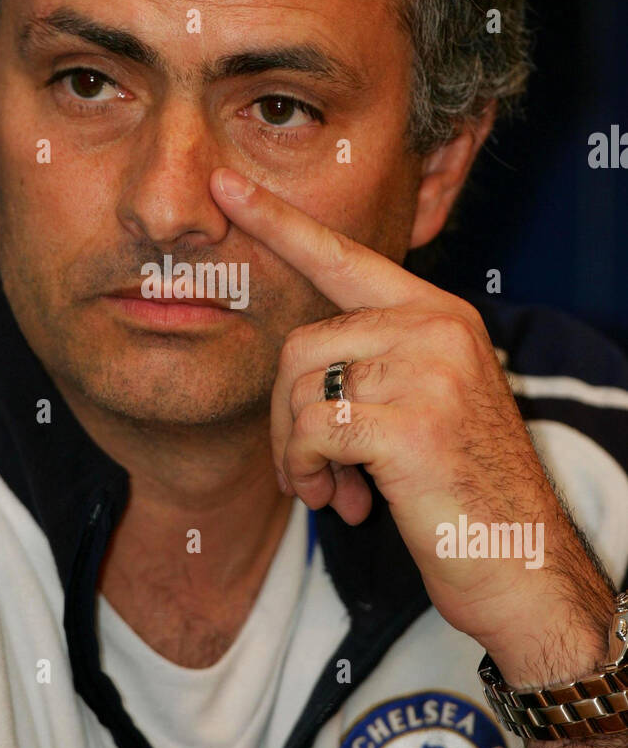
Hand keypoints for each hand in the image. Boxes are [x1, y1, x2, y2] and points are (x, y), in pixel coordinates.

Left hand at [211, 167, 612, 683]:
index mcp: (438, 315)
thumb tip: (296, 377)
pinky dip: (308, 471)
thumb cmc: (463, 491)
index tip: (225, 184)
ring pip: (300, 389)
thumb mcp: (424, 407)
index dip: (278, 221)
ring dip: (296, 453)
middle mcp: (437, 327)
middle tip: (307, 471)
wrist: (523, 564)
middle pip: (301, 346)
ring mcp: (429, 371)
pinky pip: (312, 431)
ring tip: (327, 489)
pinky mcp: (412, 423)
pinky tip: (341, 501)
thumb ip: (371, 369)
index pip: (344, 257)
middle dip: (285, 419)